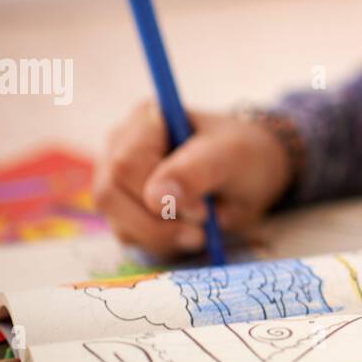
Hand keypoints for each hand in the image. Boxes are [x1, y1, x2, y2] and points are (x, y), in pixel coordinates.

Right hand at [93, 99, 293, 258]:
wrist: (250, 175)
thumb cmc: (242, 155)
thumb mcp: (232, 156)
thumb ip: (196, 170)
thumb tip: (155, 196)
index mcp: (147, 118)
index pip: (127, 164)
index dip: (158, 194)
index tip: (203, 210)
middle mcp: (121, 146)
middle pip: (111, 195)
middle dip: (160, 222)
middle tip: (203, 227)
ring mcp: (115, 180)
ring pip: (118, 222)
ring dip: (163, 236)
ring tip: (201, 230)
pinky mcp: (121, 211)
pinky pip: (128, 237)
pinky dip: (161, 243)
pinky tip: (188, 231)